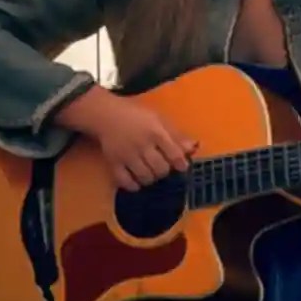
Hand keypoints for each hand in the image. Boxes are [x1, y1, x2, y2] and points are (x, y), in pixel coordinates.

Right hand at [69, 89, 196, 191]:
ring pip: (145, 177)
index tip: (181, 167)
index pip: (174, 154)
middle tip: (162, 168)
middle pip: (161, 169)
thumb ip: (176, 134)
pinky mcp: (113, 163)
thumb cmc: (137, 116)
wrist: (107, 114)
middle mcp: (142, 145)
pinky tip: (137, 181)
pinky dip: (133, 185)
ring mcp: (127, 155)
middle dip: (164, 171)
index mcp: (156, 132)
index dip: (181, 164)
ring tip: (150, 173)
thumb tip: (193, 148)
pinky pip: (125, 181)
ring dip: (151, 179)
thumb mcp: (159, 119)